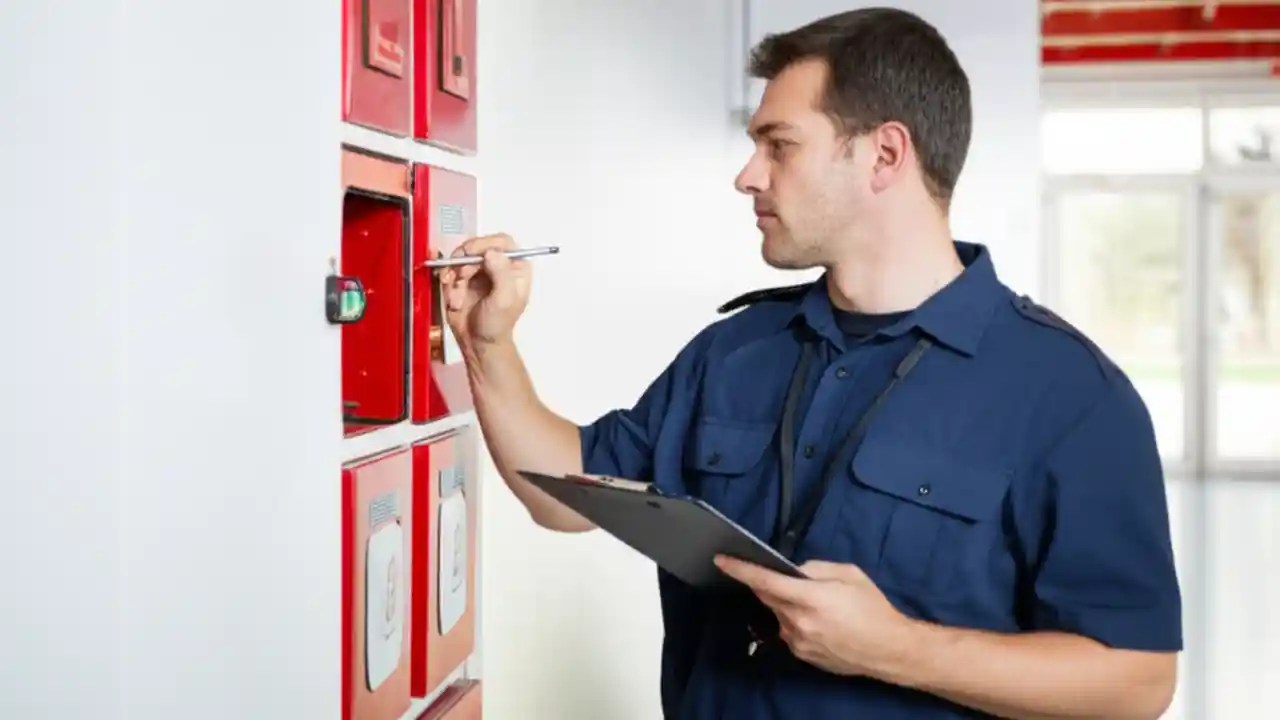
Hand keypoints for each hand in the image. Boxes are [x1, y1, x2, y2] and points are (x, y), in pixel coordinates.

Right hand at [439, 233, 531, 348]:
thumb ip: (501, 274)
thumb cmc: (496, 325)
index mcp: (516, 267)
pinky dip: (448, 281)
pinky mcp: (462, 276)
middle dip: (466, 261)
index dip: (485, 244)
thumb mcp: (504, 301)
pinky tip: (454, 298)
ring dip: (455, 274)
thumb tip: (491, 252)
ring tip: (458, 295)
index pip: (502, 242)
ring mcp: (479, 269)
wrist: (477, 343)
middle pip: (478, 245)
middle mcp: (498, 264)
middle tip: (461, 276)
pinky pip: (450, 268)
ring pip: (461, 256)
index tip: (472, 255)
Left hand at [713, 555, 916, 678]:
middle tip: (785, 578)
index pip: (765, 581)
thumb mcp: (849, 574)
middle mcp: (798, 621)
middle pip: (767, 596)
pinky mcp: (801, 654)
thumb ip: (816, 568)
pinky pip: (788, 630)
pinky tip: (819, 621)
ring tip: (817, 604)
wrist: (888, 650)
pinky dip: (794, 620)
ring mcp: (797, 641)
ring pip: (778, 613)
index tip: (721, 559)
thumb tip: (794, 570)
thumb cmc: (872, 608)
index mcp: (810, 597)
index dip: (740, 569)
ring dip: (786, 604)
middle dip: (768, 583)